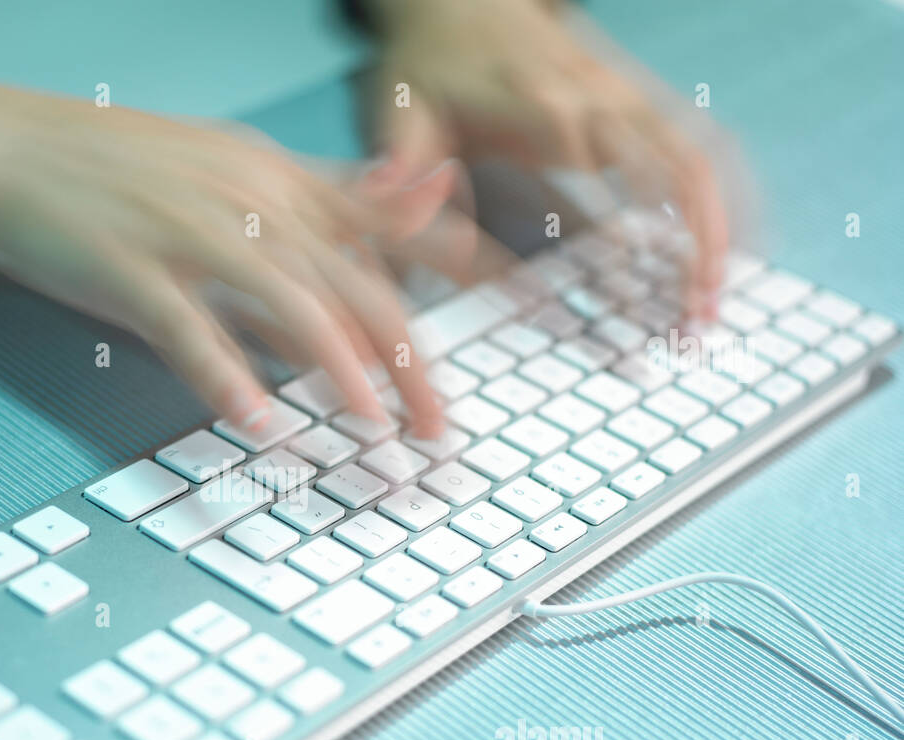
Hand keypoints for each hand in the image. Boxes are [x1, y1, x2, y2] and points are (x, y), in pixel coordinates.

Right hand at [0, 75, 454, 435]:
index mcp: (276, 181)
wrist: (13, 149)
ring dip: (339, 372)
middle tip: (436, 427)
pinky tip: (257, 422)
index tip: (488, 323)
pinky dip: (225, 377)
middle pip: (351, 284)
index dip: (446, 276)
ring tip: (371, 431)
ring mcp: (187, 232)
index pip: (382, 235)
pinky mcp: (128, 268)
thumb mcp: (230, 181)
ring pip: (287, 304)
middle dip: (405, 362)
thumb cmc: (124, 176)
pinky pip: (187, 329)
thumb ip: (306, 220)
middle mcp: (248, 202)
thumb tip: (372, 272)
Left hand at [361, 0, 730, 317]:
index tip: (648, 275)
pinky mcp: (638, 101)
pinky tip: (738, 250)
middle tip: (696, 321)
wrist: (457, 1)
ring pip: (700, 156)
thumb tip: (388, 196)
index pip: (597, 150)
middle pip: (672, 163)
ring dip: (722, 228)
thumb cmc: (424, 68)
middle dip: (697, 241)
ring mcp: (625, 96)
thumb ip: (397, 160)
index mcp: (536, 103)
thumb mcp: (398, 109)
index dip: (630, 202)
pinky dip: (728, 196)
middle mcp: (595, 95)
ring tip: (715, 305)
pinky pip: (701, 144)